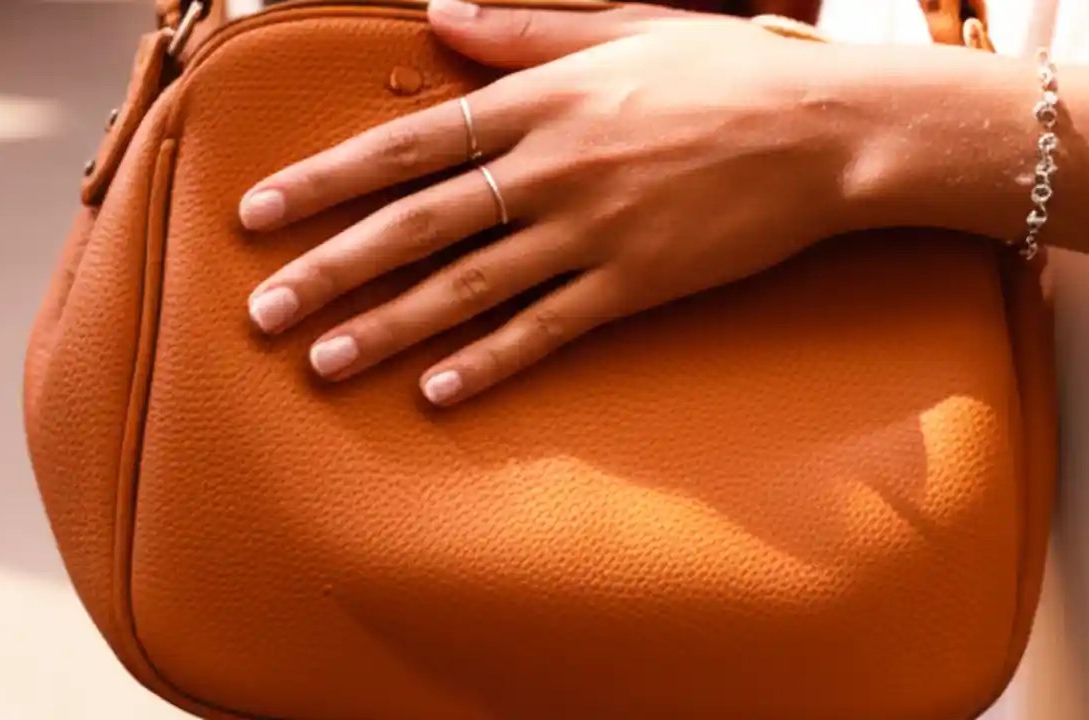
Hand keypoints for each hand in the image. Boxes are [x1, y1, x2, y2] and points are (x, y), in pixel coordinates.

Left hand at [241, 0, 872, 405]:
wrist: (830, 132)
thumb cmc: (728, 72)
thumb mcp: (623, 27)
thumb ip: (523, 29)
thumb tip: (438, 10)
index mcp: (538, 100)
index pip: (405, 147)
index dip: (324, 181)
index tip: (258, 215)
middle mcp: (549, 168)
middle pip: (415, 225)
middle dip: (328, 268)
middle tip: (259, 313)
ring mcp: (590, 232)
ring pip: (467, 287)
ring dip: (388, 327)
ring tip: (321, 364)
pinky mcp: (635, 285)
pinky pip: (546, 330)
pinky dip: (489, 362)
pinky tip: (436, 393)